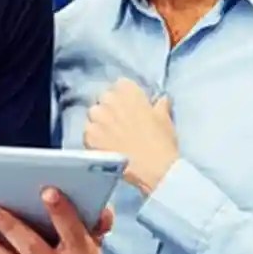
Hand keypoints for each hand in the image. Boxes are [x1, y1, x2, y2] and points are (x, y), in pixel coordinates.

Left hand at [83, 78, 178, 195]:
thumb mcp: (165, 119)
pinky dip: (94, 138)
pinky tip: (103, 146)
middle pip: (105, 98)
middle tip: (119, 122)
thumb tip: (160, 99)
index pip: (120, 85)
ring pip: (93, 114)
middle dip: (110, 107)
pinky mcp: (89, 135)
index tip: (129, 107)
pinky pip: (87, 132)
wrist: (154, 168)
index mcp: (128, 91)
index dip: (125, 97)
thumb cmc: (162, 141)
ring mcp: (97, 117)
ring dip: (99, 121)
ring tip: (109, 135)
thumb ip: (159, 105)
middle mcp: (110, 99)